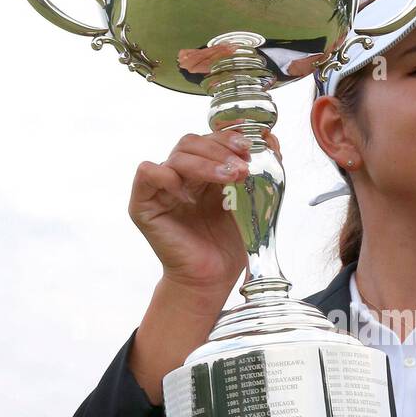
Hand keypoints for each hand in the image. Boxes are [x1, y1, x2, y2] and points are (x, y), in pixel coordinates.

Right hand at [128, 128, 280, 293]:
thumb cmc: (227, 244)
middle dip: (220, 150)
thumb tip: (272, 138)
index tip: (250, 147)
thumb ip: (258, 170)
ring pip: (177, 156)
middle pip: (192, 142)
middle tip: (242, 169)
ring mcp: (160, 188)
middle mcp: (180, 176)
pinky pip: (147, 173)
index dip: (228, 138)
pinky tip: (188, 193)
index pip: (209, 139)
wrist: (211, 279)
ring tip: (230, 178)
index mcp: (202, 172)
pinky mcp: (143, 204)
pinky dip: (166, 175)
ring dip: (206, 163)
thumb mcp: (249, 201)